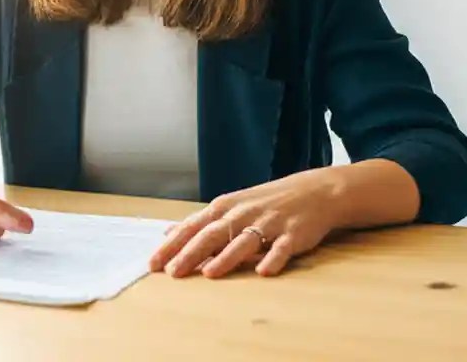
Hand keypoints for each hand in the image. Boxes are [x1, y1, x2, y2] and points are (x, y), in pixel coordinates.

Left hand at [149, 167, 342, 278]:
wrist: (313, 192)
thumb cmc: (264, 203)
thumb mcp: (230, 207)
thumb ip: (200, 222)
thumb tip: (167, 233)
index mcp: (224, 208)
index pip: (192, 227)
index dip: (172, 246)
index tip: (153, 263)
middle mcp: (242, 214)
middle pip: (212, 235)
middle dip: (190, 253)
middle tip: (172, 273)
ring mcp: (268, 223)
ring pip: (244, 241)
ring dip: (227, 257)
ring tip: (209, 273)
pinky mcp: (292, 235)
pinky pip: (281, 248)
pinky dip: (273, 258)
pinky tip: (263, 270)